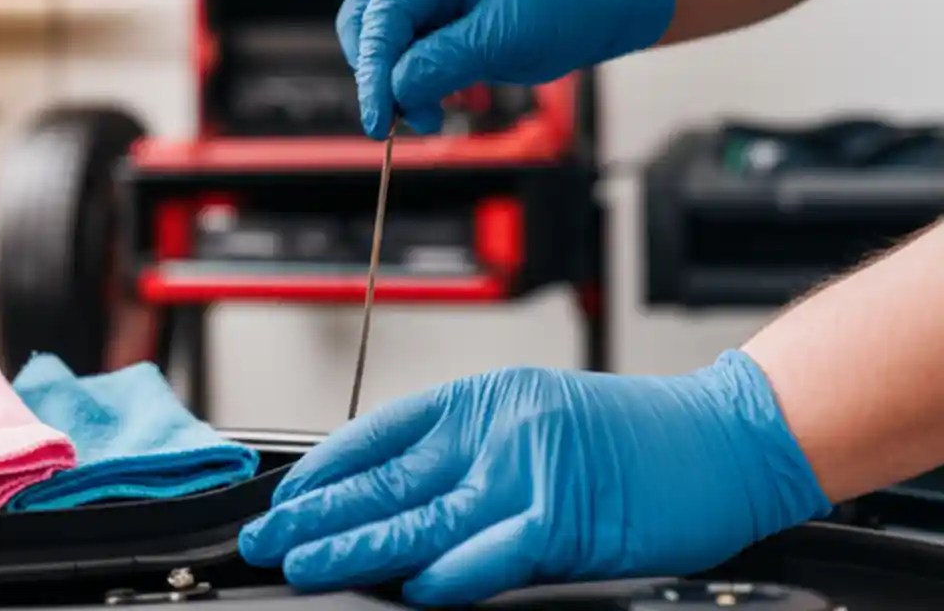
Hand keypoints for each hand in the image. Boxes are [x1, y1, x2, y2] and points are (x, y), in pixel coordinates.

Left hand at [239, 351, 830, 605]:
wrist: (724, 437)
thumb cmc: (634, 438)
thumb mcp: (536, 421)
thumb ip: (472, 457)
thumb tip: (401, 500)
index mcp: (483, 402)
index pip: (382, 434)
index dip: (326, 468)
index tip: (286, 496)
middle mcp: (496, 430)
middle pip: (387, 479)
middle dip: (319, 513)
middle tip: (265, 538)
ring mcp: (529, 471)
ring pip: (421, 516)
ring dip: (356, 545)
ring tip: (303, 563)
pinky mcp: (567, 517)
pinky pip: (491, 552)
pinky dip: (446, 571)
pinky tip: (404, 587)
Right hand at [338, 0, 674, 137]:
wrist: (596, 8)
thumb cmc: (562, 6)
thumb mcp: (503, 38)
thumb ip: (443, 63)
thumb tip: (395, 90)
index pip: (384, 13)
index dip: (375, 69)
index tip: (378, 118)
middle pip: (366, 23)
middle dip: (380, 75)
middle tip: (406, 119)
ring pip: (380, 44)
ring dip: (397, 86)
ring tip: (432, 116)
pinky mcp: (432, 20)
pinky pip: (402, 56)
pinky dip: (413, 85)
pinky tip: (442, 102)